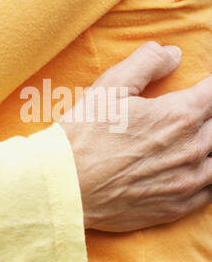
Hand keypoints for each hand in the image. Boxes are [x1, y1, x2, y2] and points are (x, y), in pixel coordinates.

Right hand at [61, 42, 211, 229]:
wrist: (64, 186)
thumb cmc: (84, 134)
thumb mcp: (110, 86)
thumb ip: (146, 62)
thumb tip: (174, 54)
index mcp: (178, 115)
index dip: (210, 84)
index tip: (205, 84)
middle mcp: (191, 148)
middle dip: (210, 114)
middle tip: (198, 110)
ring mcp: (187, 181)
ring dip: (210, 145)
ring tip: (201, 137)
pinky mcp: (178, 207)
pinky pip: (211, 191)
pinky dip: (208, 175)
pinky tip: (199, 169)